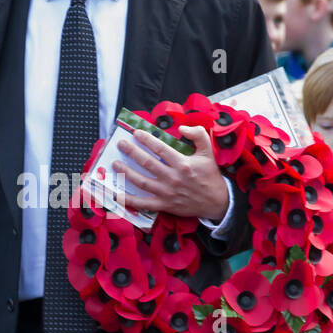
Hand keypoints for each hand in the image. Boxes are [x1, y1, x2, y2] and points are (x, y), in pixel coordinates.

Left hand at [112, 126, 228, 220]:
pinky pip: (143, 203)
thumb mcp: (208, 152)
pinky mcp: (164, 205)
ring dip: (126, 172)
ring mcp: (167, 192)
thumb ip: (198, 135)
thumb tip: (183, 127)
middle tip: (121, 144)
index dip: (146, 140)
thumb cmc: (210, 176)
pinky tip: (116, 195)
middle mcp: (173, 178)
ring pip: (142, 181)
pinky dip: (129, 200)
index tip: (136, 133)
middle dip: (132, 152)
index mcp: (183, 164)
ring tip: (115, 164)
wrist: (217, 202)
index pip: (160, 149)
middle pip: (147, 163)